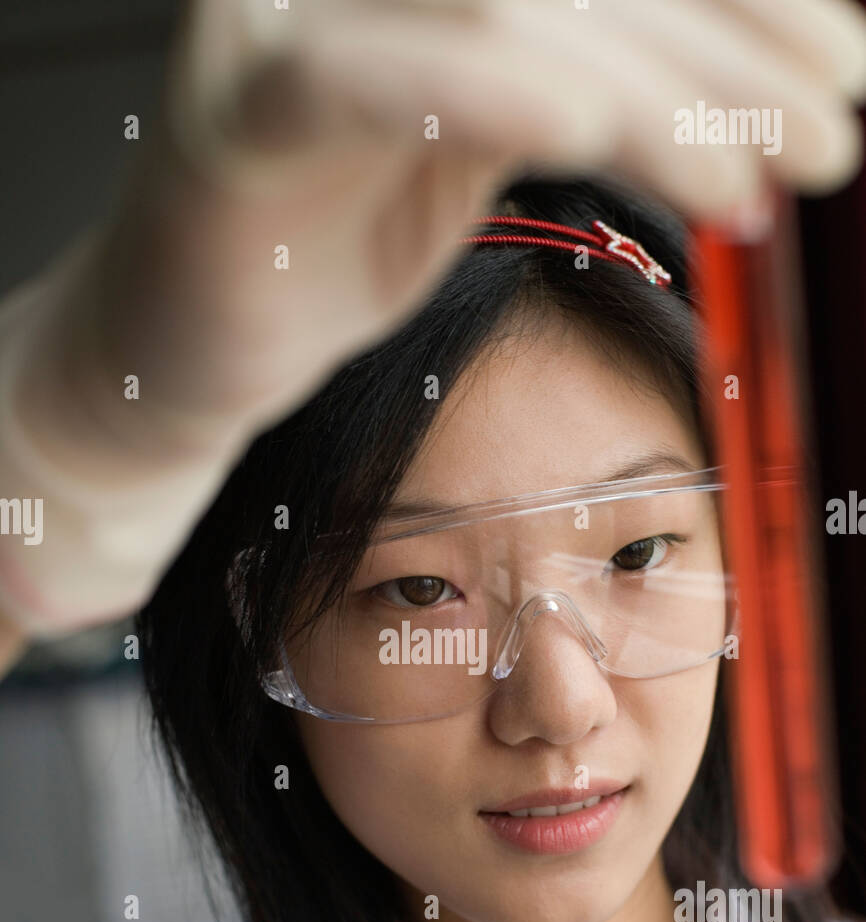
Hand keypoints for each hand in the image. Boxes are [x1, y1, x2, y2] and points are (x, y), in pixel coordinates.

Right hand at [72, 0, 865, 445]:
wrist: (184, 338)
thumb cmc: (324, 242)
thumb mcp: (483, 140)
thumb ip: (589, 80)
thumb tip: (746, 83)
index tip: (842, 61)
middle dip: (731, 47)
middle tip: (830, 131)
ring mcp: (290, 17)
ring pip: (503, 6)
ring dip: (657, 91)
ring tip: (753, 182)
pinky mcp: (241, 108)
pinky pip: (369, 78)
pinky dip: (493, 92)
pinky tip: (597, 130)